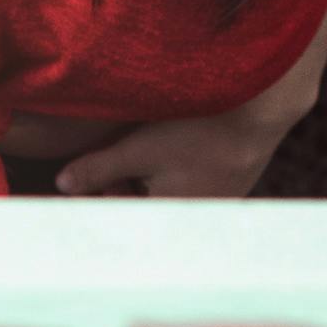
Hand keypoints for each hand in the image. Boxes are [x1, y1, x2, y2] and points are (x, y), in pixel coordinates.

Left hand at [54, 77, 318, 198]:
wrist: (265, 108)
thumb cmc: (199, 129)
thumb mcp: (139, 147)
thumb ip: (98, 169)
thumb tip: (61, 186)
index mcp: (171, 218)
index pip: (124, 217)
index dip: (100, 197)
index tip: (83, 183)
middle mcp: (198, 218)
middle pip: (147, 206)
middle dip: (124, 185)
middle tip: (111, 158)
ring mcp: (220, 202)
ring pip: (169, 193)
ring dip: (150, 176)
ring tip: (145, 146)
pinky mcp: (234, 183)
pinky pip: (195, 183)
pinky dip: (178, 169)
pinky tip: (177, 143)